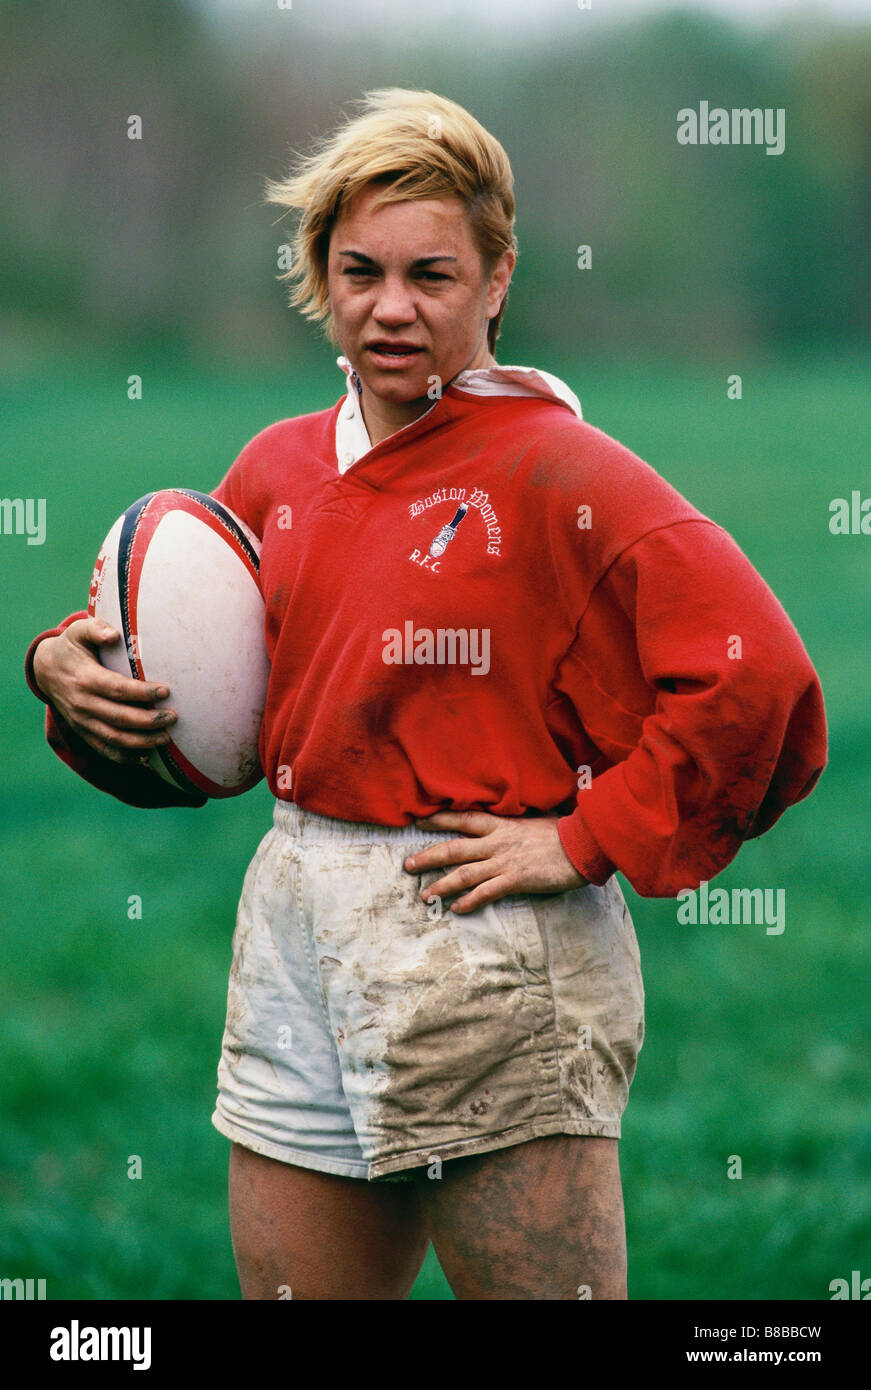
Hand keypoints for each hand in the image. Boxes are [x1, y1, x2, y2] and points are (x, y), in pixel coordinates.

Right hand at [32, 618, 176, 764]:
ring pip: (113, 739)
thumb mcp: (78, 632)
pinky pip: (105, 750)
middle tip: (173, 718)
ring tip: (166, 738)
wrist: (46, 670)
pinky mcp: (84, 732)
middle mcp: (82, 704)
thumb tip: (113, 635)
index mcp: (85, 679)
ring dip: (141, 742)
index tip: (166, 691)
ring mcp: (82, 721)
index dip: (142, 692)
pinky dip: (126, 757)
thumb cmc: (72, 648)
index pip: (117, 689)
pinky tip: (147, 757)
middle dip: (148, 721)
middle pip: (119, 718)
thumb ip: (95, 629)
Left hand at [403, 810, 587, 913]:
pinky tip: (457, 909)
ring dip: (441, 885)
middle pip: (453, 849)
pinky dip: (469, 901)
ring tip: (424, 895)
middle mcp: (496, 842)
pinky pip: (485, 893)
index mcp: (501, 825)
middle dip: (428, 857)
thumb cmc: (563, 832)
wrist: (582, 844)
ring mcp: (504, 862)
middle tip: (408, 865)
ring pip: (463, 874)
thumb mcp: (535, 821)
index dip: (439, 820)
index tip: (419, 821)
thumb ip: (516, 826)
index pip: (462, 819)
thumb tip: (511, 825)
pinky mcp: (515, 879)